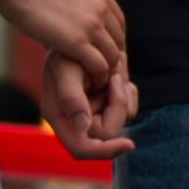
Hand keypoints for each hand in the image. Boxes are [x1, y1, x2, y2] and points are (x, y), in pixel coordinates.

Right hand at [0, 0, 127, 91]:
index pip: (118, 26)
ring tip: (95, 81)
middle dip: (111, 59)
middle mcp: (101, 9)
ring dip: (106, 71)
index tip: (102, 56)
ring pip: (113, 56)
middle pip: (118, 42)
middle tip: (99, 73)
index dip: (112, 44)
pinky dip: (98, 77)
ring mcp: (92, 25)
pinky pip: (99, 65)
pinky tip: (90, 83)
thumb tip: (74, 25)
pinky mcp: (78, 42)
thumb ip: (78, 8)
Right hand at [31, 43, 136, 161]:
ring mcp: (92, 114)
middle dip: (116, 104)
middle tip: (114, 76)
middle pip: (108, 133)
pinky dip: (126, 90)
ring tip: (113, 70)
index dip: (104, 152)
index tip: (129, 143)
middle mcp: (75, 120)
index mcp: (59, 117)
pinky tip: (116, 74)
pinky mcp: (105, 105)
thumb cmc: (64, 50)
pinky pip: (127, 107)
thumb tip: (83, 129)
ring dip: (122, 93)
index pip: (81, 149)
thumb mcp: (65, 68)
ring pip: (121, 119)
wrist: (76, 36)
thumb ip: (71, 98)